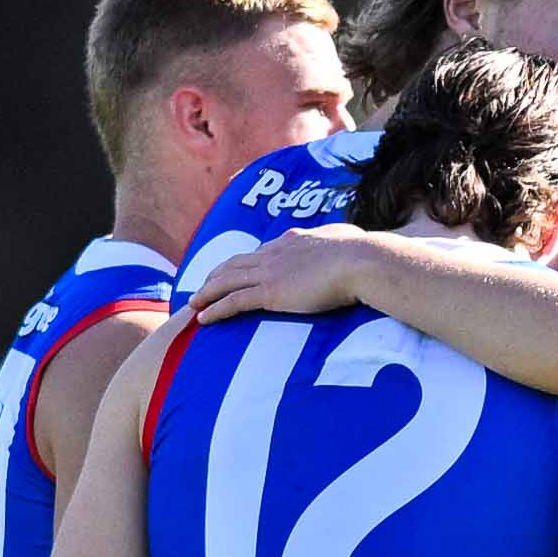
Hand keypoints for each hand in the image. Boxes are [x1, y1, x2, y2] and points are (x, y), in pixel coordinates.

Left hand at [188, 228, 387, 321]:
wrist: (361, 261)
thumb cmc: (363, 253)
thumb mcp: (347, 239)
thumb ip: (340, 240)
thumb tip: (351, 239)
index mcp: (293, 240)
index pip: (260, 252)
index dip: (244, 262)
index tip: (235, 270)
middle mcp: (275, 253)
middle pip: (235, 263)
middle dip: (216, 275)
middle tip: (204, 285)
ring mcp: (270, 272)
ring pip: (227, 281)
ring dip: (207, 292)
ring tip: (194, 303)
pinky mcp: (270, 293)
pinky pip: (233, 302)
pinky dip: (215, 309)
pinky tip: (203, 318)